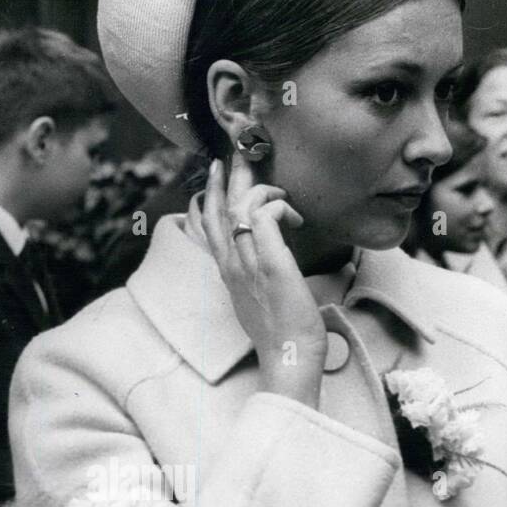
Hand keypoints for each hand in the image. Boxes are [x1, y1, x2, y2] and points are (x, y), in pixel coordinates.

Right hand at [201, 151, 325, 403]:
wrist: (288, 357)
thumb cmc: (282, 333)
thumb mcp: (261, 299)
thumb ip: (258, 274)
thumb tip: (272, 257)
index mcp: (228, 272)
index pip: (211, 224)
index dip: (213, 193)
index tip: (220, 169)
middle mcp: (232, 264)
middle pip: (220, 208)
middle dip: (229, 174)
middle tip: (239, 149)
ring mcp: (248, 263)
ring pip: (239, 206)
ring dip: (259, 187)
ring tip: (281, 191)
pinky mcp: (271, 263)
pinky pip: (264, 215)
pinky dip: (279, 206)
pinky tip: (295, 219)